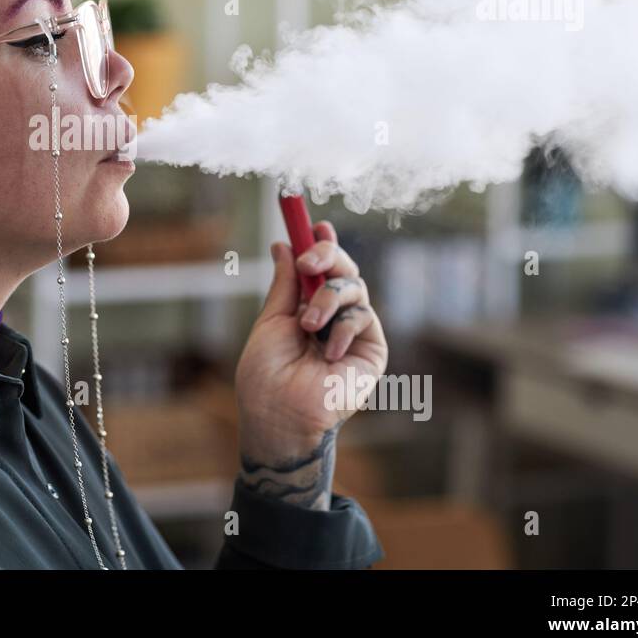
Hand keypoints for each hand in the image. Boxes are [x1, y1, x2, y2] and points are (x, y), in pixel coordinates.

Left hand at [231, 222, 389, 506]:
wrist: (278, 414)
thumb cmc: (265, 376)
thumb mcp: (271, 320)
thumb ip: (285, 284)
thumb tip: (283, 246)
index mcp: (307, 308)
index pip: (321, 268)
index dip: (321, 243)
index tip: (315, 223)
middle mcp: (333, 317)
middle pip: (343, 269)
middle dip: (327, 254)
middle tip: (310, 254)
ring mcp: (354, 333)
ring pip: (354, 286)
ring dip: (327, 298)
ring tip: (307, 325)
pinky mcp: (371, 351)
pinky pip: (364, 317)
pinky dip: (342, 327)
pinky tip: (328, 352)